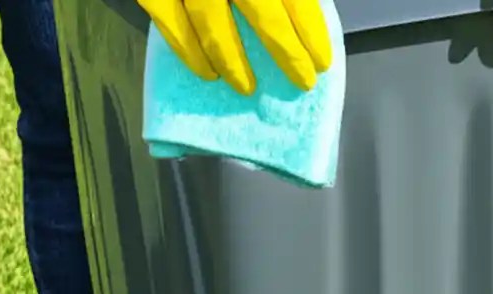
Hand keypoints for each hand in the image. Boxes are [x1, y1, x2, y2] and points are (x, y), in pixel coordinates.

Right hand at [137, 0, 332, 95]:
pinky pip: (169, 20)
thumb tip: (305, 1)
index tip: (322, 62)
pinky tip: (203, 70)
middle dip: (286, 53)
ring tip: (246, 86)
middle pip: (263, 13)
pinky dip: (187, 49)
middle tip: (300, 83)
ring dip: (233, 59)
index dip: (311, 32)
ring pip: (212, 23)